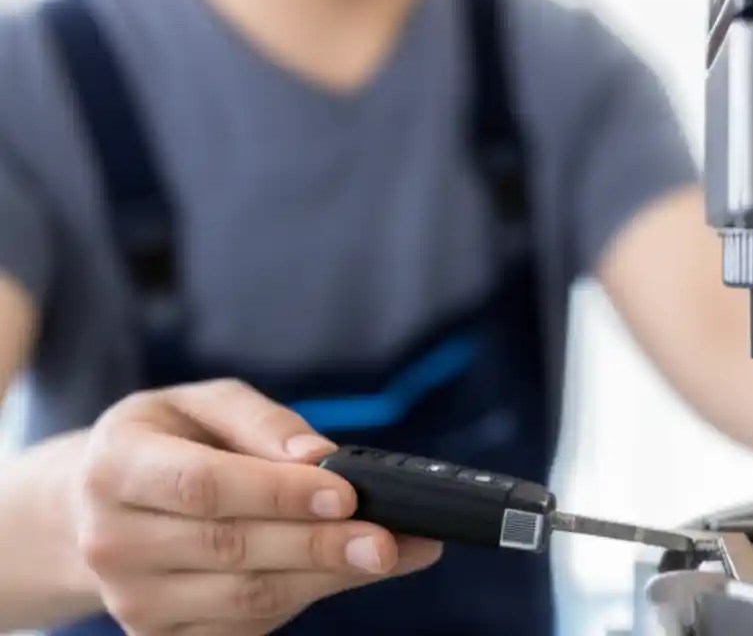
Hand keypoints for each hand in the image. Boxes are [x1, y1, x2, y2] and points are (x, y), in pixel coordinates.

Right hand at [73, 380, 442, 634]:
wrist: (97, 506)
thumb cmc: (169, 441)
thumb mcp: (203, 404)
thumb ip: (262, 421)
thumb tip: (321, 456)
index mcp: (116, 466)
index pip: (204, 486)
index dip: (279, 493)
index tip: (347, 494)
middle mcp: (112, 540)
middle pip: (232, 548)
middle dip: (320, 545)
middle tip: (389, 539)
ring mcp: (132, 599)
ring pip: (247, 598)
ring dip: (327, 577)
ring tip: (391, 554)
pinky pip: (246, 627)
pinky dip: (306, 599)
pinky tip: (347, 573)